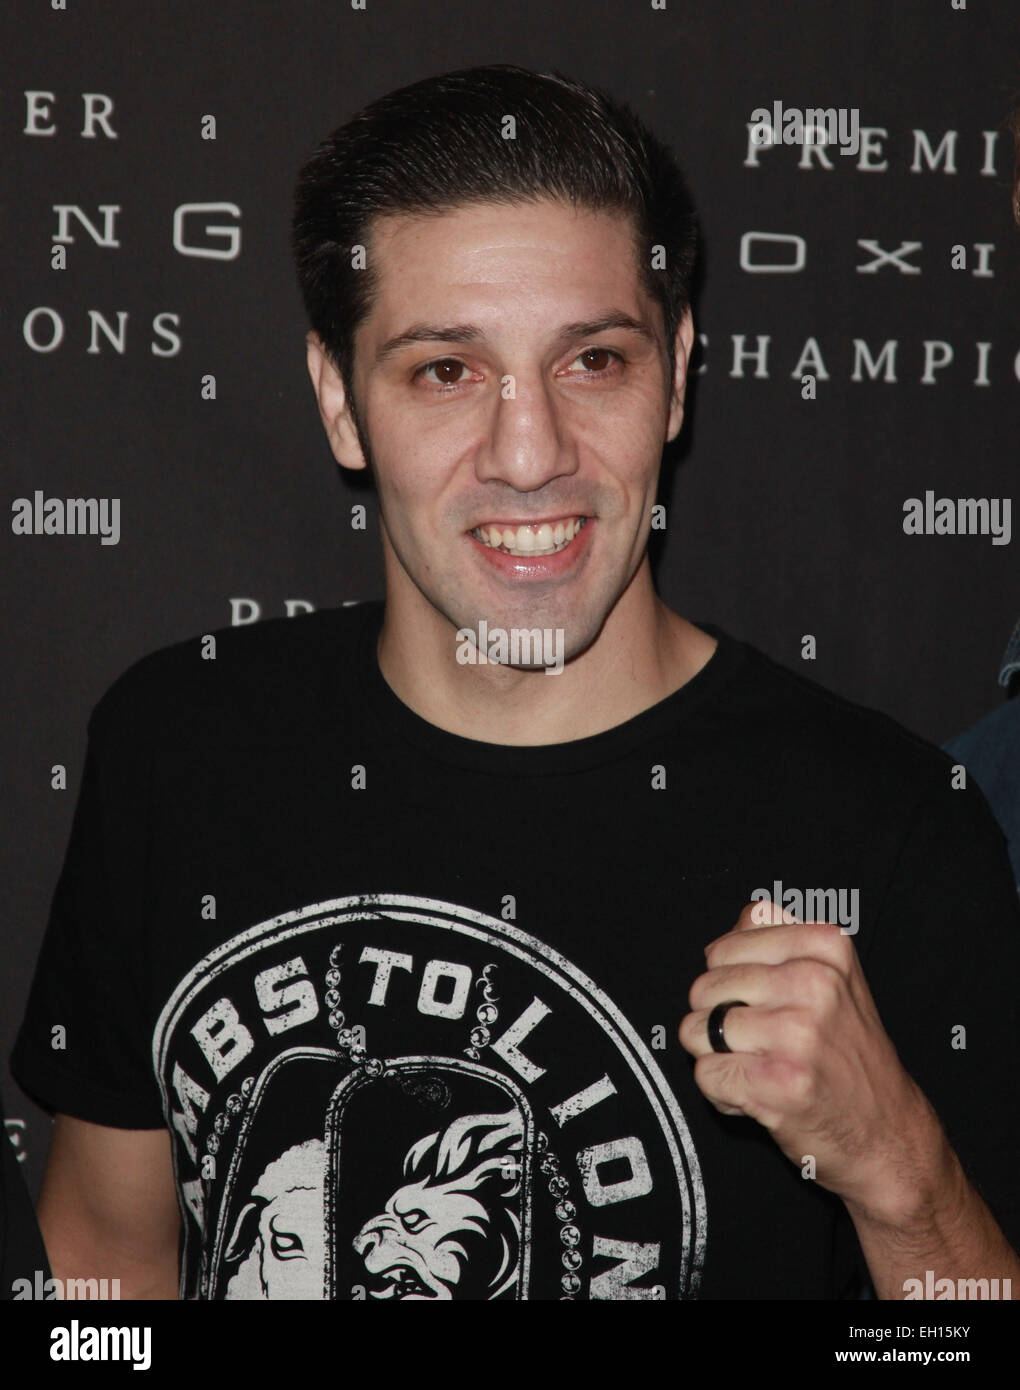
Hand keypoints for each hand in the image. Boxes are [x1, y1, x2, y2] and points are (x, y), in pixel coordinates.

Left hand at [678, 900, 939, 1219]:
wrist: (888, 1131)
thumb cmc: (848, 1053)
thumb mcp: (831, 976)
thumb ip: (775, 941)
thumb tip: (723, 937)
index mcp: (825, 946)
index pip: (723, 948)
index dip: (730, 982)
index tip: (764, 1006)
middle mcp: (814, 982)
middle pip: (705, 988)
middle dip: (717, 1019)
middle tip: (761, 1043)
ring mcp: (797, 1033)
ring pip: (697, 1030)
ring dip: (717, 1057)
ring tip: (761, 1067)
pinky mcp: (779, 1082)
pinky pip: (706, 1074)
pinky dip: (722, 1092)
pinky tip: (761, 1094)